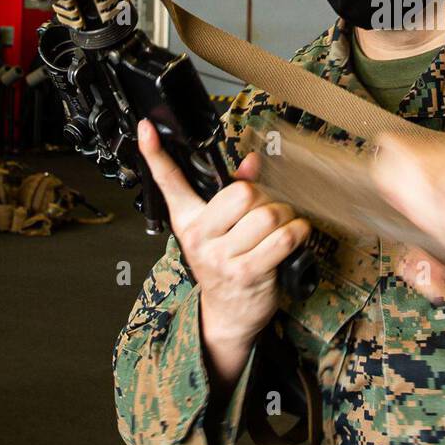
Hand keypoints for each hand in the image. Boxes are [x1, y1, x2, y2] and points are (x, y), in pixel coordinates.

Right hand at [136, 119, 309, 354]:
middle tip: (267, 212)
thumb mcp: (223, 230)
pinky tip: (293, 238)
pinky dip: (297, 232)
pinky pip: (283, 238)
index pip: (170, 183)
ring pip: (267, 215)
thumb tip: (253, 162)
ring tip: (281, 228)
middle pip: (243, 193)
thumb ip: (236, 193)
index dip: (156, 154)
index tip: (146, 129)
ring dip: (285, 217)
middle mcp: (200, 238)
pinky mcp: (247, 272)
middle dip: (266, 198)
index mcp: (189, 221)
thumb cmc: (228, 266)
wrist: (229, 315)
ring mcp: (221, 257)